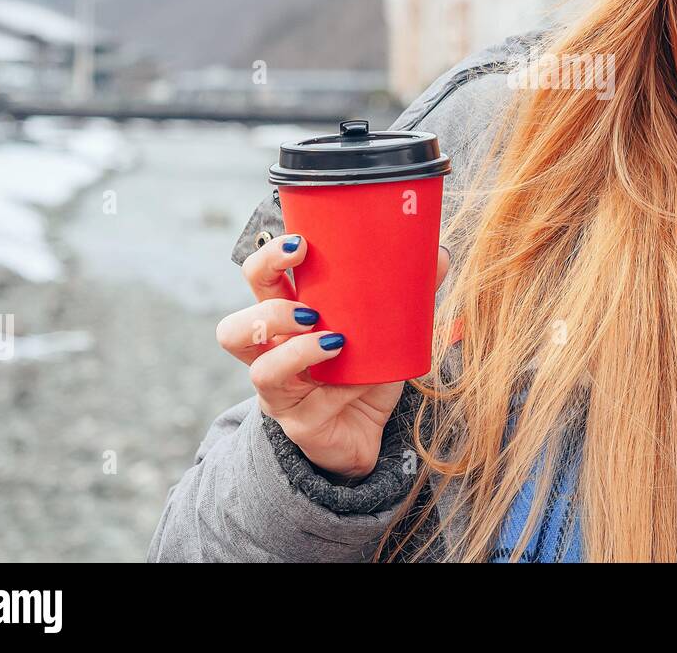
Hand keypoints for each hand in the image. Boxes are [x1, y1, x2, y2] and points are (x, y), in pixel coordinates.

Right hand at [216, 233, 449, 478]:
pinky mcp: (293, 417)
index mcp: (289, 319)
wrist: (370, 435)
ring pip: (249, 355)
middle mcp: (272, 352)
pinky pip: (292, 391)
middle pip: (236, 322)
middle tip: (307, 292)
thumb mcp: (388, 332)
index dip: (269, 258)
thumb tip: (439, 254)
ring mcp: (277, 386)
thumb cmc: (369, 374)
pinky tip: (344, 362)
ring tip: (324, 330)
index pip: (260, 280)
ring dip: (286, 333)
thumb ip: (408, 295)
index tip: (301, 242)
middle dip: (266, 294)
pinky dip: (320, 371)